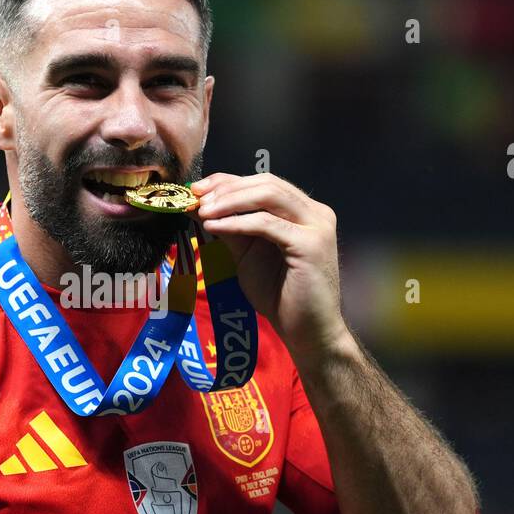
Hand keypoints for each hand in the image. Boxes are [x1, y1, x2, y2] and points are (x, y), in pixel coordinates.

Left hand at [192, 172, 350, 360]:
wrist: (307, 332)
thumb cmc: (280, 297)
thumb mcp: (248, 255)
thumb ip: (231, 229)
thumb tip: (201, 206)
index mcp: (303, 211)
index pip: (263, 182)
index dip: (228, 181)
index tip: (196, 189)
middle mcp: (315, 212)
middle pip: (266, 182)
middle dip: (226, 187)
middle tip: (196, 198)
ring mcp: (316, 226)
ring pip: (268, 195)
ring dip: (230, 201)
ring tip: (203, 211)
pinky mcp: (311, 244)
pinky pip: (267, 224)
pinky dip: (237, 222)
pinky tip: (215, 227)